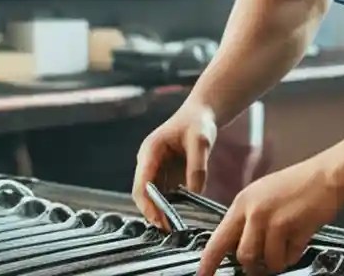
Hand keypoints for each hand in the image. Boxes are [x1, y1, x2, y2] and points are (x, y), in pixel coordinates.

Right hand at [132, 101, 218, 227]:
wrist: (201, 114)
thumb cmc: (198, 123)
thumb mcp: (202, 141)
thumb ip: (197, 166)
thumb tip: (194, 192)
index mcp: (150, 150)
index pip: (141, 183)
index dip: (147, 203)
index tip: (159, 219)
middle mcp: (148, 161)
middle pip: (141, 192)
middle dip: (151, 211)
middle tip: (166, 229)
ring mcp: (155, 168)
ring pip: (150, 195)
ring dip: (158, 211)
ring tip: (172, 226)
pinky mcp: (164, 173)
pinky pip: (162, 193)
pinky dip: (166, 205)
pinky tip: (177, 215)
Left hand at [196, 156, 343, 275]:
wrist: (327, 175)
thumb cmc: (299, 185)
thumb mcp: (263, 195)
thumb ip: (248, 219)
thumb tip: (239, 246)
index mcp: (243, 202)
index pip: (218, 238)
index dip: (209, 262)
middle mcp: (253, 211)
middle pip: (242, 255)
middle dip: (252, 265)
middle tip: (262, 264)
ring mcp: (271, 220)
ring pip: (265, 260)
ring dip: (275, 262)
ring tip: (285, 247)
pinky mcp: (291, 228)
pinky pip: (286, 258)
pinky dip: (292, 255)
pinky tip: (299, 239)